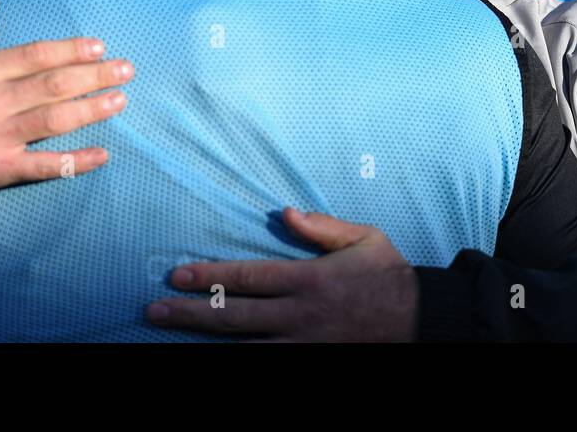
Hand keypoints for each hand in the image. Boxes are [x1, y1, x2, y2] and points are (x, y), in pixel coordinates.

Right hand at [0, 0, 133, 204]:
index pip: (33, 55)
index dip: (70, 50)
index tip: (98, 47)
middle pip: (52, 85)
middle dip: (94, 76)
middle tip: (126, 70)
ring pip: (54, 120)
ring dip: (92, 110)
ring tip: (120, 101)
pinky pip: (44, 167)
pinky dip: (75, 162)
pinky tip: (102, 155)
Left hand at [146, 207, 419, 340]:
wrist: (421, 321)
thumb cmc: (388, 274)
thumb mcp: (363, 238)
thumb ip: (321, 226)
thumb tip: (285, 212)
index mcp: (309, 280)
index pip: (248, 278)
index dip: (210, 277)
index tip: (178, 274)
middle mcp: (300, 317)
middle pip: (235, 317)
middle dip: (191, 313)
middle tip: (154, 311)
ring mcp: (304, 345)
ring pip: (244, 348)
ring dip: (205, 341)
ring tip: (172, 336)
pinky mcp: (312, 361)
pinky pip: (267, 364)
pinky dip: (239, 360)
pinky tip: (212, 357)